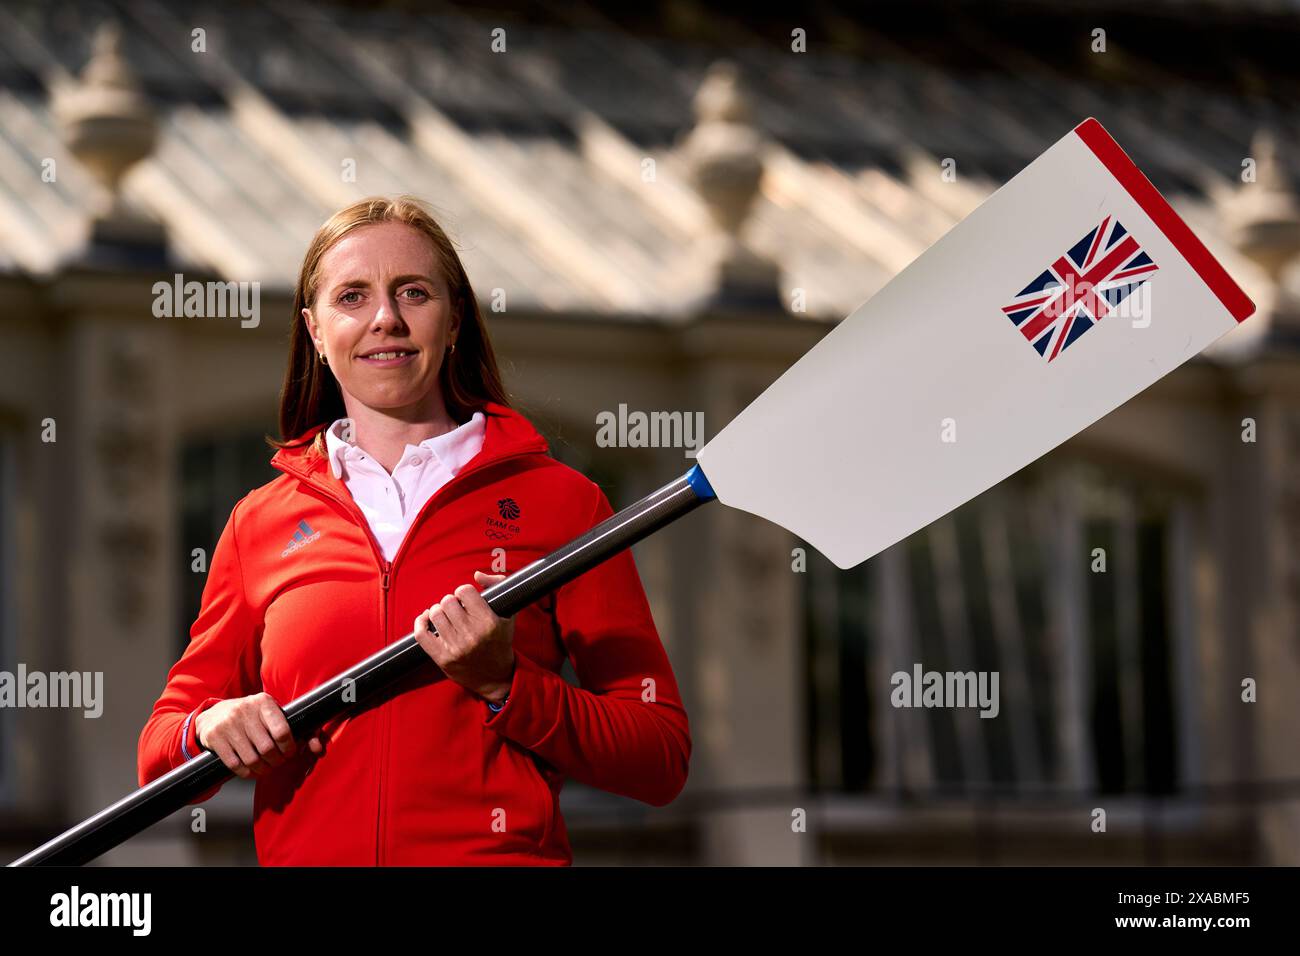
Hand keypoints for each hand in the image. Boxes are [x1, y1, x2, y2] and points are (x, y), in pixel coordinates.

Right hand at [195, 692, 326, 778]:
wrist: (214, 714)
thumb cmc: (252, 717)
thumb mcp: (270, 715)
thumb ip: (296, 730)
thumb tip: (319, 749)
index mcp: (263, 702)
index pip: (282, 731)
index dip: (289, 748)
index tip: (289, 753)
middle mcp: (245, 710)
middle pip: (268, 749)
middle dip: (276, 761)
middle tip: (277, 762)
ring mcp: (228, 724)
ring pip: (252, 759)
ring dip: (262, 770)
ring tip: (266, 768)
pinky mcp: (215, 737)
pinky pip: (235, 765)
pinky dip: (246, 773)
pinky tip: (251, 770)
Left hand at [413, 571, 514, 701]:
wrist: (496, 678)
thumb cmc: (501, 643)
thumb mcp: (508, 614)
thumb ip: (497, 586)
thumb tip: (477, 574)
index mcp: (489, 622)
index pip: (465, 591)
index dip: (464, 592)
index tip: (466, 599)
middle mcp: (472, 635)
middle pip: (447, 601)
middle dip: (451, 602)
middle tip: (456, 610)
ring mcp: (456, 648)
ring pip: (435, 614)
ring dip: (439, 612)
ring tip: (446, 617)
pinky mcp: (443, 658)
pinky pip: (421, 634)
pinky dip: (421, 622)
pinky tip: (427, 619)